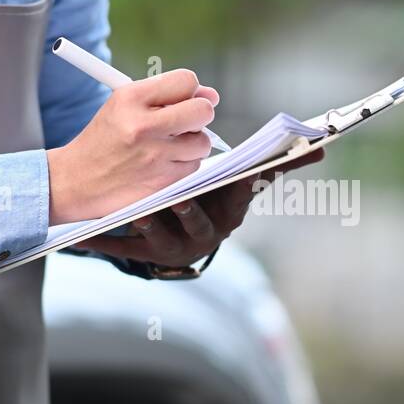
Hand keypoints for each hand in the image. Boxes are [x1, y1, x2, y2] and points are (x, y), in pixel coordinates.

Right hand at [46, 68, 219, 224]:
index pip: (186, 80)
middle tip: (187, 121)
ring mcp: (154, 156)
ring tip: (169, 146)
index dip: (192, 89)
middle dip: (200, 114)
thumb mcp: (122, 106)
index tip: (186, 99)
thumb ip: (165, 97)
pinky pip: (193, 166)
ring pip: (202, 142)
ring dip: (192, 143)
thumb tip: (212, 95)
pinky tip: (163, 164)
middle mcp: (143, 126)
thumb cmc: (104, 140)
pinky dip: (184, 164)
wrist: (75, 181)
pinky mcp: (161, 181)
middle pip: (202, 110)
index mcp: (130, 98)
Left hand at [81, 147, 325, 266]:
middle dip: (188, 211)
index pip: (237, 198)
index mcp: (228, 212)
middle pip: (198, 224)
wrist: (175, 232)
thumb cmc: (209, 198)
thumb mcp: (239, 183)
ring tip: (137, 214)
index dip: (239, 188)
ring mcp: (173, 247)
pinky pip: (120, 248)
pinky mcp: (142, 255)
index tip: (239, 176)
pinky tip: (80, 240)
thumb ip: (277, 166)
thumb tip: (323, 148)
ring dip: (149, 226)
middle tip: (177, 198)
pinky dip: (101, 243)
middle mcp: (205, 234)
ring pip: (161, 237)